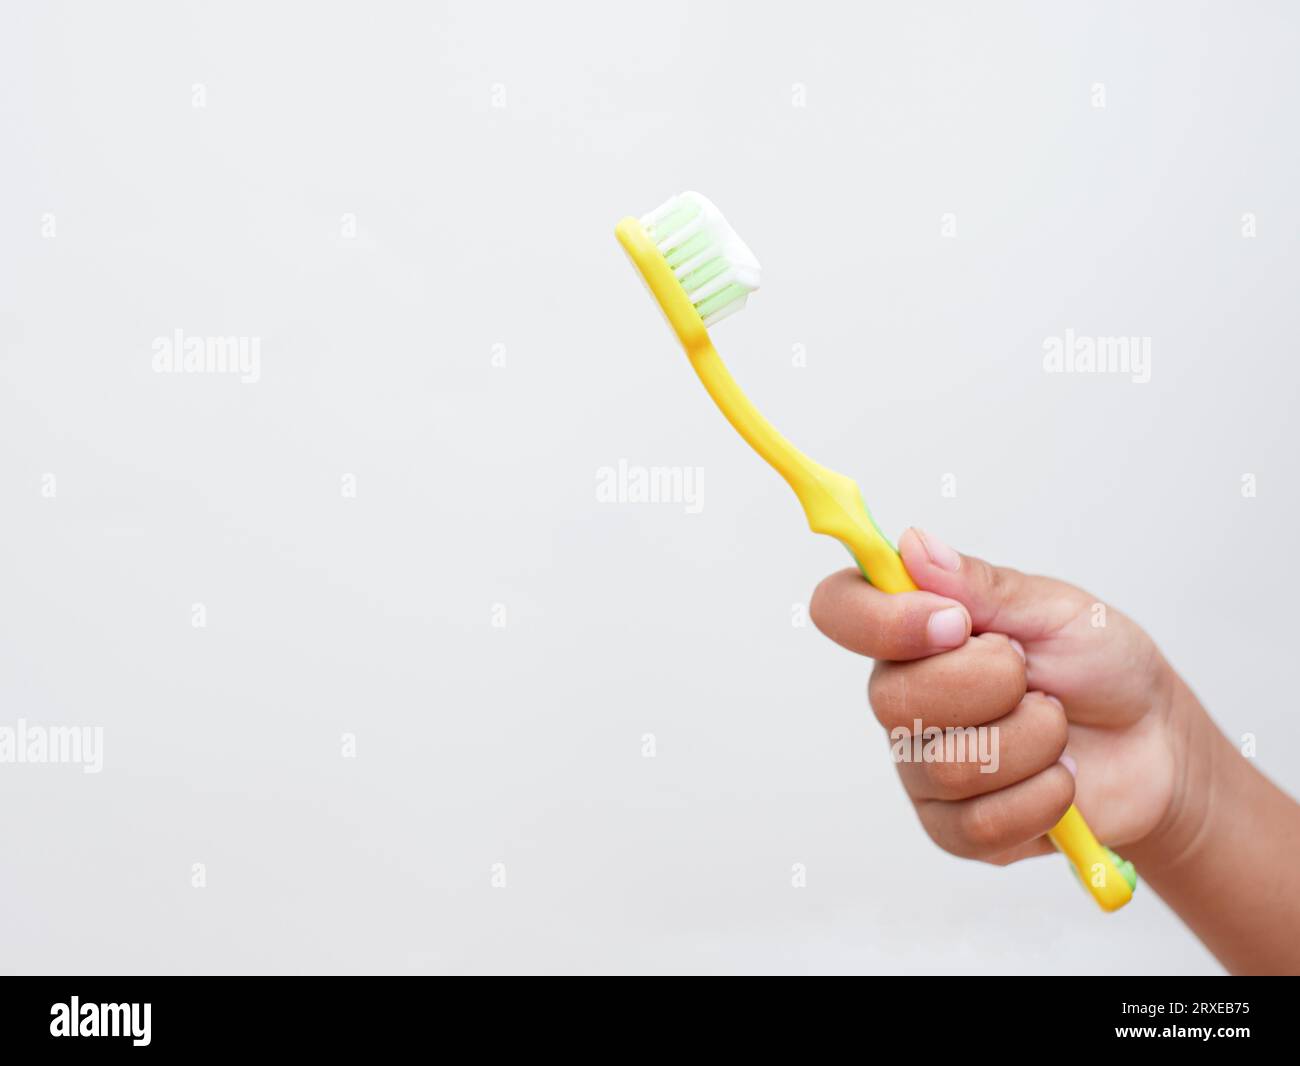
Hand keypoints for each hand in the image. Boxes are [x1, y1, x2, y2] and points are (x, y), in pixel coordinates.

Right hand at [810, 528, 1180, 865]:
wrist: (1154, 742)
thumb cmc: (1100, 665)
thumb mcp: (1056, 608)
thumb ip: (983, 585)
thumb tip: (913, 545)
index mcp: (913, 628)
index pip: (839, 609)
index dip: (881, 619)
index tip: (955, 624)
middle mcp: (901, 695)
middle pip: (891, 699)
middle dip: (991, 684)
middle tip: (1036, 677)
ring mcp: (920, 765)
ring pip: (946, 764)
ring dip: (1033, 740)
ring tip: (1057, 726)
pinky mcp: (953, 827)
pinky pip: (978, 824)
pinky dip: (1042, 798)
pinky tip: (1060, 778)